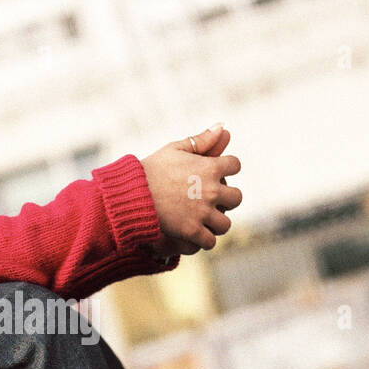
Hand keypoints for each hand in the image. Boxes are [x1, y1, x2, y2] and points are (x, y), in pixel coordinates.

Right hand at [140, 124, 242, 258]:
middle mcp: (211, 190)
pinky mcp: (191, 231)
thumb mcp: (176, 148)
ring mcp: (203, 213)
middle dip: (227, 199)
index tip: (215, 173)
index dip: (226, 168)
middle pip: (237, 197)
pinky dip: (204, 240)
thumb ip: (202, 139)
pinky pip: (210, 242)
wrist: (131, 193)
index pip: (235, 165)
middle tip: (212, 201)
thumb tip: (224, 127)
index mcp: (210, 166)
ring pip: (225, 224)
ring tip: (205, 221)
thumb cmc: (151, 168)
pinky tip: (195, 235)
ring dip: (217, 223)